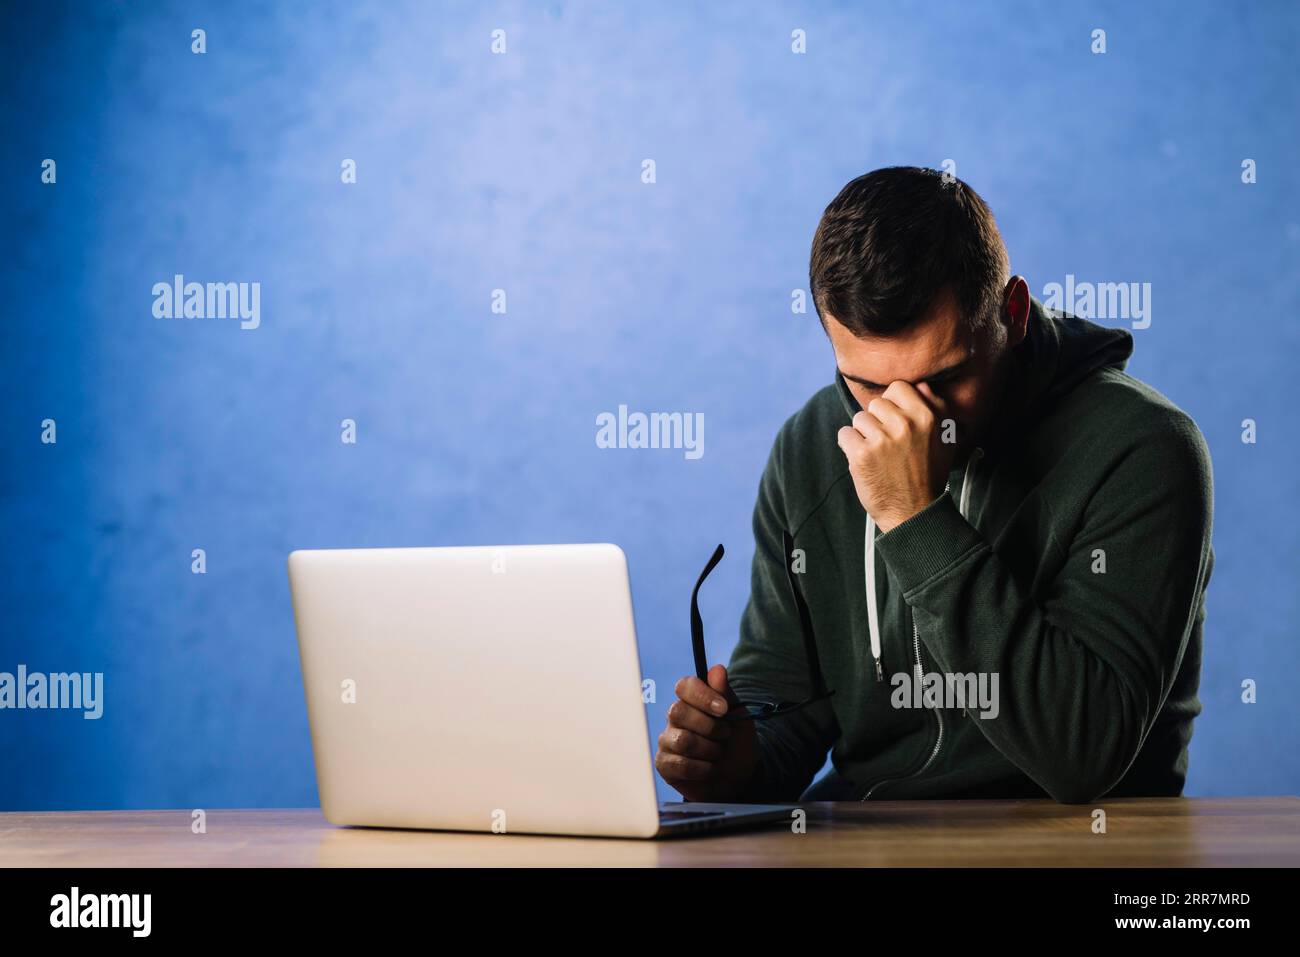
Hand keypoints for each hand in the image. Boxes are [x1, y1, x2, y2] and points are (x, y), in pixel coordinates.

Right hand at [655, 664, 759, 801]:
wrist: (740, 776)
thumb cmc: (736, 742)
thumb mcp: (739, 716)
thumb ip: (726, 693)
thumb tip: (717, 669)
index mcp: (691, 700)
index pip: (684, 685)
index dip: (703, 696)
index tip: (724, 709)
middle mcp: (674, 717)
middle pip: (678, 712)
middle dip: (711, 727)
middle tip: (725, 736)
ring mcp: (667, 740)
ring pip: (682, 740)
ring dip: (710, 750)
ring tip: (718, 754)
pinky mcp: (664, 764)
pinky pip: (680, 764)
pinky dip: (703, 769)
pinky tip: (710, 769)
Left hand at [836, 380, 953, 532]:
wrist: (914, 512)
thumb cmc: (929, 475)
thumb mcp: (944, 440)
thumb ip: (935, 408)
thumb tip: (920, 383)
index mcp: (925, 417)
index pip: (897, 388)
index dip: (892, 404)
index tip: (894, 421)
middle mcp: (904, 425)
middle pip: (875, 404)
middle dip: (877, 421)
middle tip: (888, 445)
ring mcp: (881, 440)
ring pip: (859, 419)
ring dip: (863, 435)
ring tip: (878, 455)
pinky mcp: (860, 455)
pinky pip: (844, 434)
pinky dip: (849, 446)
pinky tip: (864, 460)